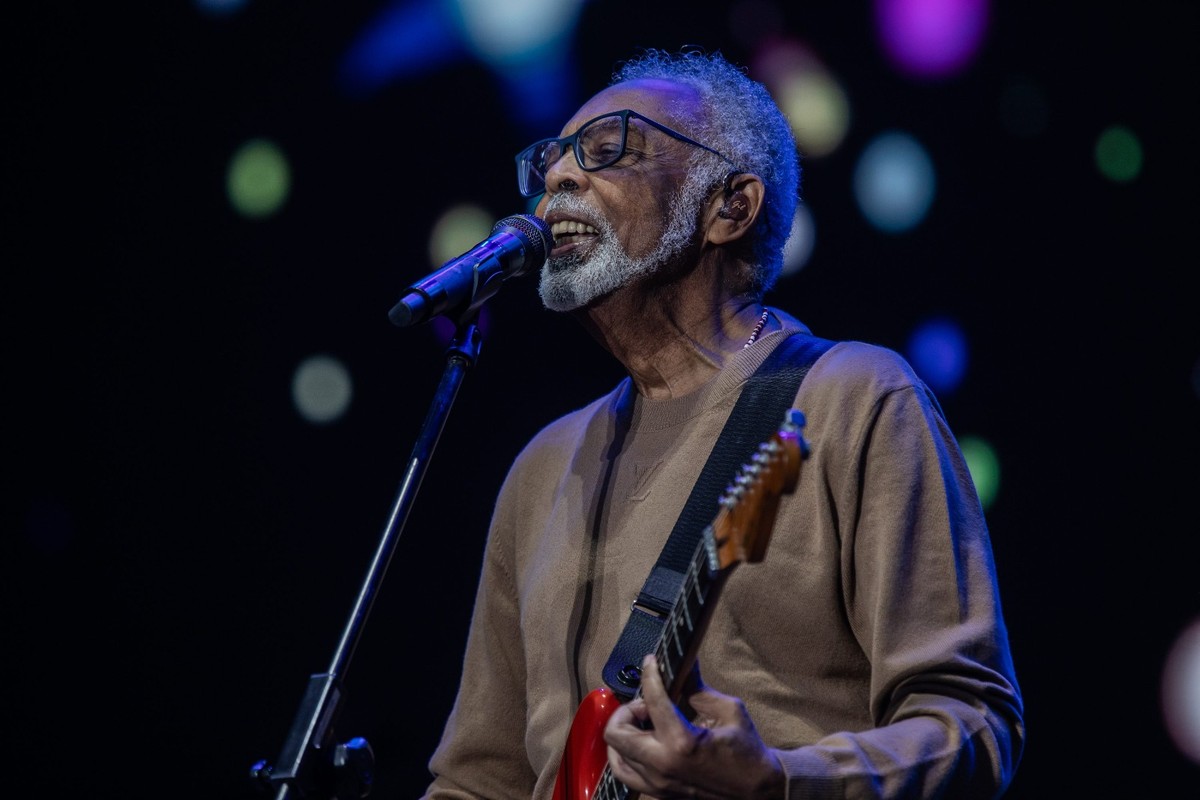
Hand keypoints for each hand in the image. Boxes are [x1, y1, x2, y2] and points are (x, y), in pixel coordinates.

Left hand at [602, 654, 784, 798]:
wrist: (757, 790)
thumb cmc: (746, 749)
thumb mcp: (728, 710)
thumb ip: (698, 687)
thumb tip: (685, 663)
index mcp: (683, 741)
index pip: (652, 700)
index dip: (649, 674)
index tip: (650, 662)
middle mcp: (663, 764)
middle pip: (616, 731)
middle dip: (627, 709)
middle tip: (645, 703)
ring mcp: (658, 783)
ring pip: (615, 753)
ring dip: (624, 732)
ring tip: (644, 724)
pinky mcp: (658, 792)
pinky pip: (625, 772)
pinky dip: (624, 753)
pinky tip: (640, 741)